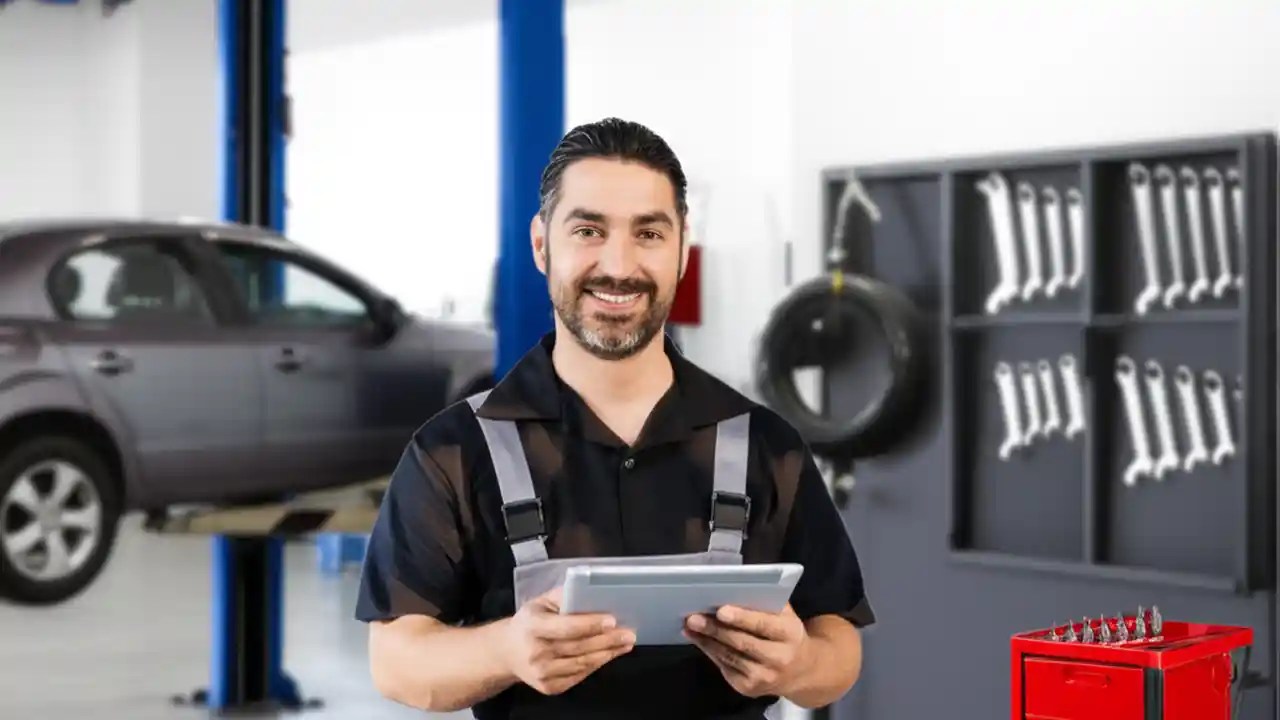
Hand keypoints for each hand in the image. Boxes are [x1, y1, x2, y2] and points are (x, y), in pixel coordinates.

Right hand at [497, 586, 635, 695]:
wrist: (507, 652)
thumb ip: (563, 596)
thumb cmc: (530, 622)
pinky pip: (579, 675)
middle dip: (607, 640)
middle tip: (629, 633)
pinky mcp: (549, 687)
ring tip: (625, 644)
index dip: (590, 624)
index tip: (612, 620)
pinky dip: (596, 664)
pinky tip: (609, 655)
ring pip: (582, 663)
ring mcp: (542, 673)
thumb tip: (591, 593)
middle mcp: (536, 652)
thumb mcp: (540, 602)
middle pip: (579, 647)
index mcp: (533, 626)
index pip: (566, 627)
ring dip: (608, 654)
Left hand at [683, 603, 808, 697]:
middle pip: (742, 643)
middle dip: (715, 629)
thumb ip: (764, 602)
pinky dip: (710, 651)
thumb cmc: (786, 634)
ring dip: (706, 641)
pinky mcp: (749, 688)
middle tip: (694, 618)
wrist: (801, 671)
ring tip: (689, 627)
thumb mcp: (785, 615)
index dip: (741, 618)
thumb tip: (731, 589)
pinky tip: (698, 640)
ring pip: (729, 656)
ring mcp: (763, 676)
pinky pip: (725, 667)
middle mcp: (779, 658)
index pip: (763, 625)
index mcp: (789, 634)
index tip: (721, 610)